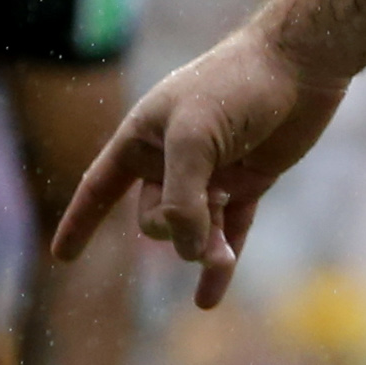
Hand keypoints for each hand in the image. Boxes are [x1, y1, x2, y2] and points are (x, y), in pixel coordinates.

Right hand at [50, 25, 348, 307]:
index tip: (62, 256)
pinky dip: (222, 262)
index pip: (99, 185)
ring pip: (193, 230)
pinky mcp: (248, 181)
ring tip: (218, 264)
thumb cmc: (238, 86)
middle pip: (152, 218)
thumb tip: (188, 251)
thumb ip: (182, 196)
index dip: (81, 220)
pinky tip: (208, 299)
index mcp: (143, 137)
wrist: (303, 64)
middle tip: (203, 211)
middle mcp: (172, 157)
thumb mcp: (195, 137)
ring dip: (205, 251)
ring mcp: (211, 172)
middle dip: (173, 229)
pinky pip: (228, 230)